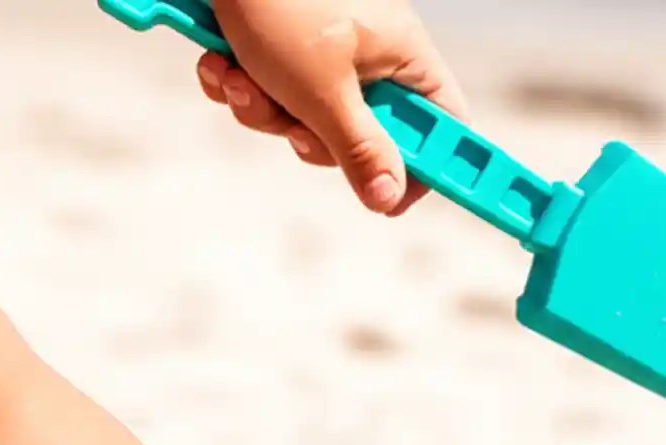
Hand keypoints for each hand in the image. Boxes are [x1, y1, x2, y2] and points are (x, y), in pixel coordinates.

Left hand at [196, 0, 469, 216]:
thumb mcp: (322, 92)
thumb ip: (359, 150)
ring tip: (237, 75)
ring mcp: (330, 50)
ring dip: (264, 109)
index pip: (443, 128)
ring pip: (308, 118)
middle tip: (291, 122)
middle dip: (311, 136)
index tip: (390, 203)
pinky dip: (245, 85)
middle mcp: (375, 55)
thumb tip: (389, 199)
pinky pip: (275, 91)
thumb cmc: (280, 3)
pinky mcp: (286, 45)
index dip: (423, 169)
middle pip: (364, 135)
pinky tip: (222, 60)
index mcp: (405, 59)